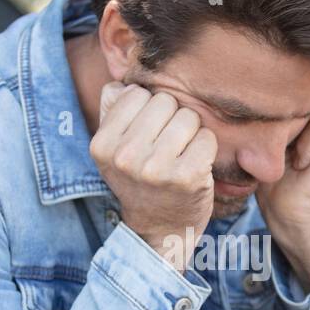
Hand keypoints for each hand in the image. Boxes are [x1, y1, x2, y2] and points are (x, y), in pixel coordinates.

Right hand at [90, 81, 216, 271]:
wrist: (160, 228)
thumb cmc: (140, 178)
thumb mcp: (113, 147)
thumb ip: (113, 108)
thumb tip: (126, 81)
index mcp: (102, 145)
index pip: (136, 94)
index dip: (147, 109)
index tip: (147, 134)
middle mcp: (125, 157)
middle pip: (165, 102)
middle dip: (171, 119)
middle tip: (166, 147)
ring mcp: (156, 169)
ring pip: (188, 117)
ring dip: (190, 133)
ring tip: (180, 155)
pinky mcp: (187, 178)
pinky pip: (207, 137)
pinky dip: (205, 148)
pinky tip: (194, 166)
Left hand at [255, 87, 309, 288]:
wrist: (287, 215)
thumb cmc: (275, 175)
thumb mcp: (276, 129)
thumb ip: (285, 102)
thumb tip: (273, 69)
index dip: (285, 100)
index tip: (276, 133)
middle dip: (290, 114)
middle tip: (283, 146)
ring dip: (296, 131)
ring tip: (295, 156)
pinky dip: (305, 145)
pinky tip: (302, 163)